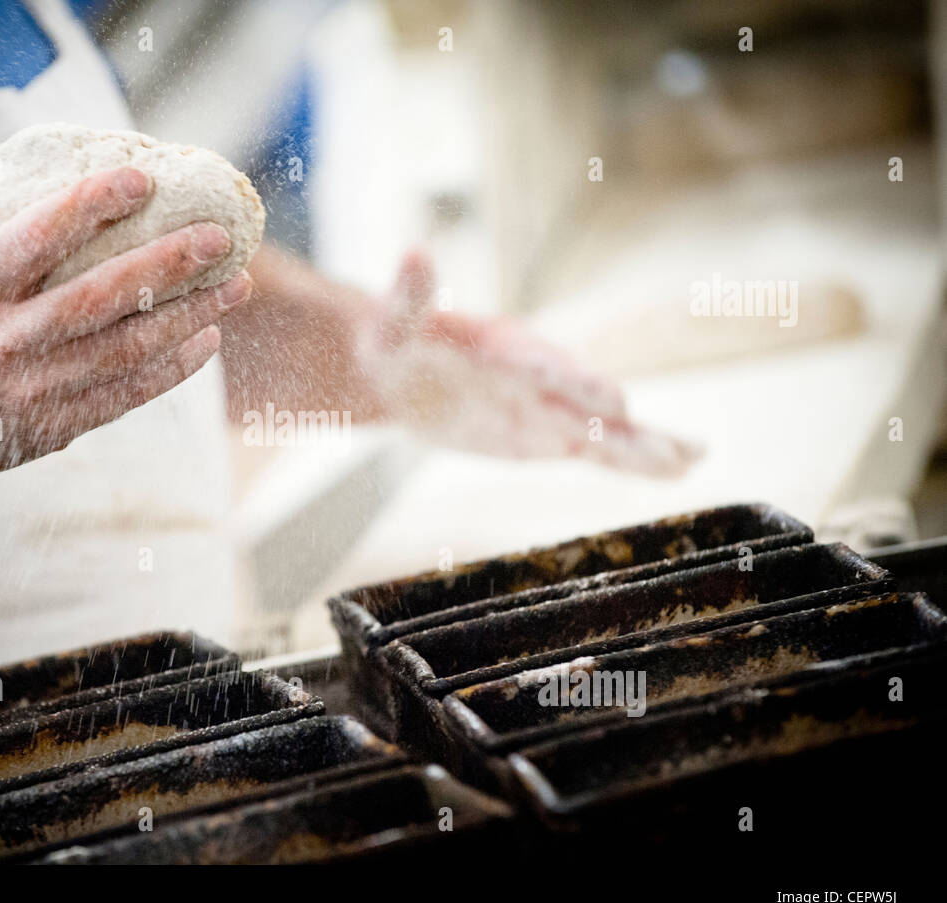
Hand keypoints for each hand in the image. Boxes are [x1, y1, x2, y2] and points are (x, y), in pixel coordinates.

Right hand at [0, 165, 252, 483]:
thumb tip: (13, 157)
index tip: (142, 176)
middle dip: (168, 264)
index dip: (92, 204)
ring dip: (189, 316)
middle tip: (219, 237)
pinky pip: (125, 396)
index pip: (36, 237)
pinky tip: (206, 339)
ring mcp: (28, 392)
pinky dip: (172, 370)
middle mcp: (0, 343)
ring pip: (125, 350)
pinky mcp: (49, 428)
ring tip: (235, 286)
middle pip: (100, 298)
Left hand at [359, 251, 698, 474]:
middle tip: (644, 433)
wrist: (405, 369)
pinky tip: (680, 468)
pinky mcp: (549, 436)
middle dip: (607, 413)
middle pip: (581, 396)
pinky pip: (598, 451)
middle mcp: (539, 376)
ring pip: (603, 428)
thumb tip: (413, 253)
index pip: (540, 364)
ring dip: (642, 442)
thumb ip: (407, 298)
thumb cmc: (394, 344)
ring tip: (692, 456)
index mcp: (505, 348)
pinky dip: (635, 460)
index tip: (606, 398)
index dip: (570, 380)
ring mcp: (550, 408)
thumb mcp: (391, 327)